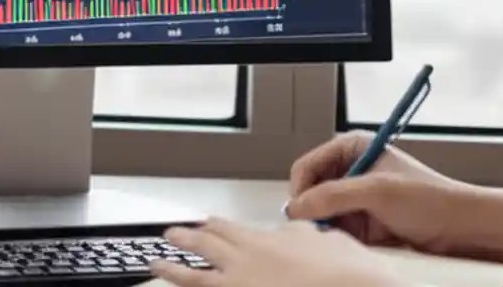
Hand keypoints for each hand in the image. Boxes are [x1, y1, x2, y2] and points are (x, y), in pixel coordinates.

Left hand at [153, 218, 405, 286]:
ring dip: (171, 270)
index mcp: (263, 240)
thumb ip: (305, 235)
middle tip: (170, 234)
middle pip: (203, 246)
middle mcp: (243, 263)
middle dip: (184, 238)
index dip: (212, 225)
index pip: (227, 228)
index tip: (203, 223)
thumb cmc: (346, 271)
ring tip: (156, 264)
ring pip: (193, 279)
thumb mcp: (328, 239)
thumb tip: (299, 233)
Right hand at [285, 131, 475, 252]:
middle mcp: (350, 169)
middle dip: (311, 210)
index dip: (300, 189)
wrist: (461, 228)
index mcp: (351, 147)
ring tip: (333, 238)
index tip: (300, 213)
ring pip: (320, 212)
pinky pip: (335, 229)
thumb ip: (333, 196)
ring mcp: (355, 197)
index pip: (307, 166)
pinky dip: (335, 238)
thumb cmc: (428, 198)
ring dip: (323, 226)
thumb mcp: (376, 191)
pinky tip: (345, 244)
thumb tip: (295, 207)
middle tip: (315, 229)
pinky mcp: (362, 221)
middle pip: (310, 190)